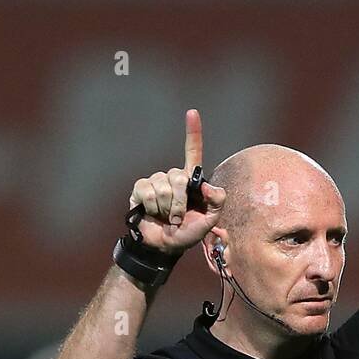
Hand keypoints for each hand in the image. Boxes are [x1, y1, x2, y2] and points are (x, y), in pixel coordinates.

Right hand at [127, 109, 226, 255]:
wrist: (165, 246)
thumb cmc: (188, 232)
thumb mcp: (211, 220)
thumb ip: (218, 201)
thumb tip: (205, 184)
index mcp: (191, 180)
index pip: (192, 151)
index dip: (193, 132)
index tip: (192, 112)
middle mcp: (173, 177)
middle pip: (178, 177)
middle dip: (180, 202)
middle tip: (178, 217)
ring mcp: (155, 181)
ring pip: (162, 187)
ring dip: (166, 208)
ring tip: (166, 217)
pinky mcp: (140, 189)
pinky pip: (147, 192)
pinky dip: (152, 207)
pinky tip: (152, 213)